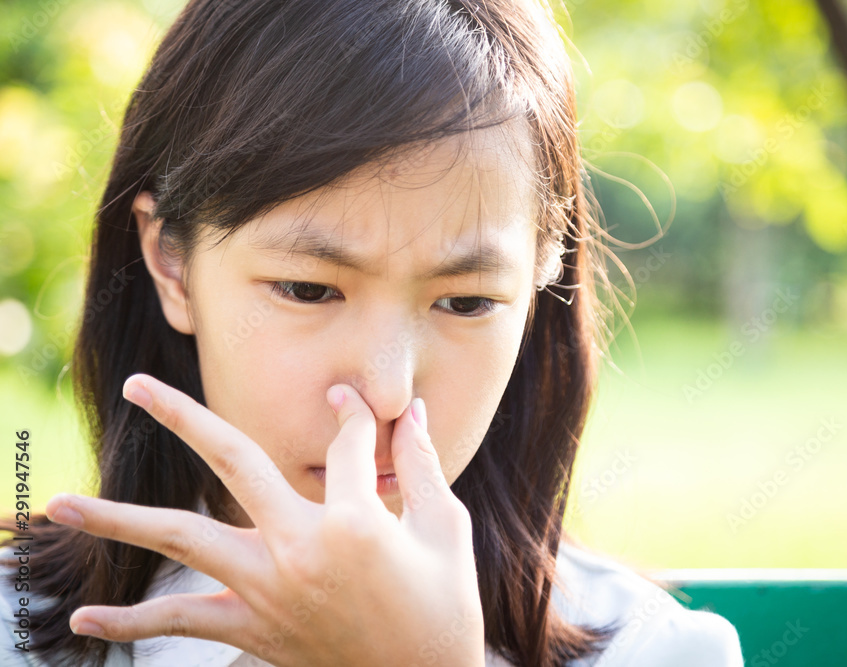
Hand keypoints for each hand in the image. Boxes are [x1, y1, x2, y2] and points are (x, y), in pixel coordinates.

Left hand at [44, 373, 485, 666]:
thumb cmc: (445, 608)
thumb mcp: (444, 529)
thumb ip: (419, 465)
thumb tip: (407, 411)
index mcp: (356, 521)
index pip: (346, 443)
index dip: (352, 416)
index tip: (349, 403)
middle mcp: (299, 548)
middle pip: (233, 462)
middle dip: (184, 417)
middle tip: (137, 385)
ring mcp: (269, 590)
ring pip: (183, 539)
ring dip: (118, 519)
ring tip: (59, 505)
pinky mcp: (255, 629)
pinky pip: (184, 621)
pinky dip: (133, 619)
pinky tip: (86, 616)